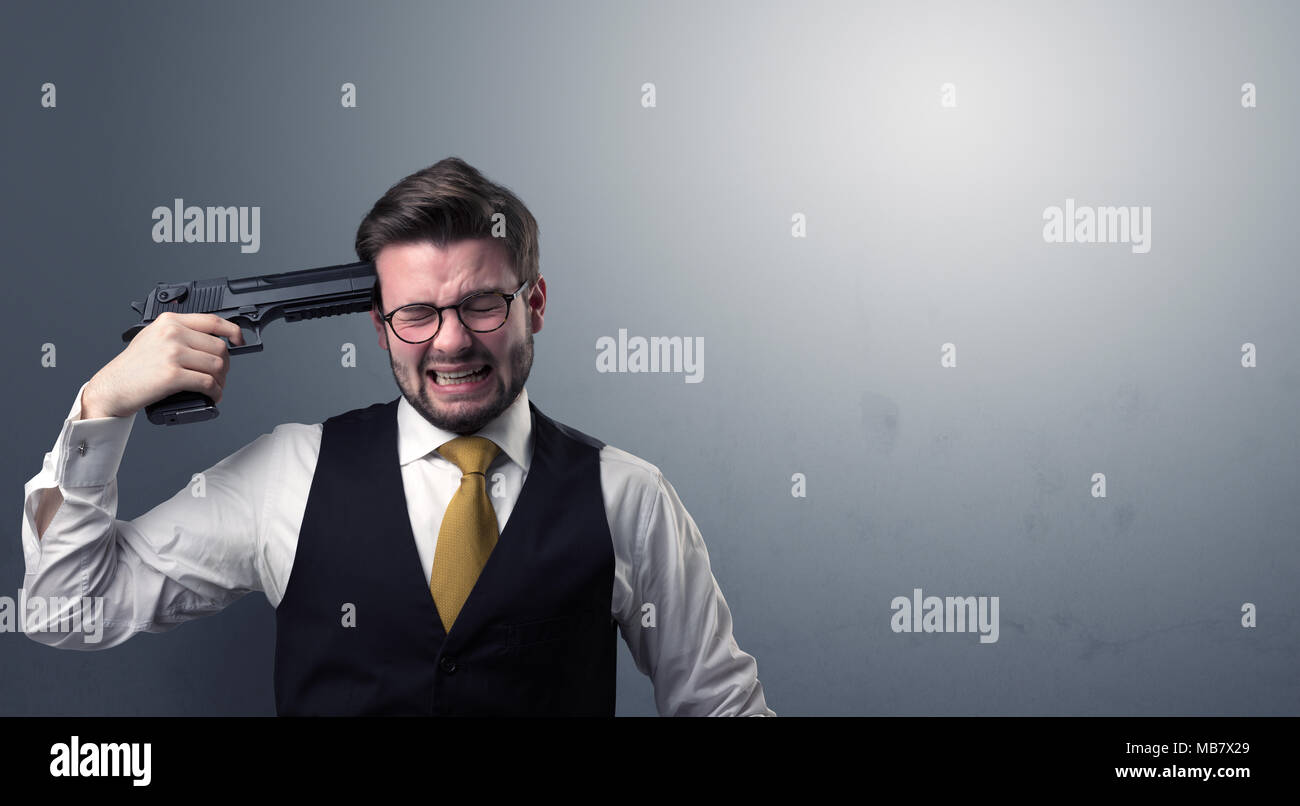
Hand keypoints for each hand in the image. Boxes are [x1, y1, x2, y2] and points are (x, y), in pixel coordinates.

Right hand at [81, 312, 245, 419]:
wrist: (111, 387)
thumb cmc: (133, 366)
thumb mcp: (152, 336)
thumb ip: (177, 331)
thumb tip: (209, 336)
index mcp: (169, 321)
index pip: (212, 321)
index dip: (233, 331)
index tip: (239, 340)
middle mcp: (172, 333)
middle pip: (219, 347)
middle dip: (225, 365)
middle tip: (220, 376)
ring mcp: (172, 353)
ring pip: (217, 365)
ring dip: (221, 380)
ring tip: (215, 387)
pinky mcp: (172, 374)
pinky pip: (207, 382)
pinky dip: (215, 392)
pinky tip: (212, 395)